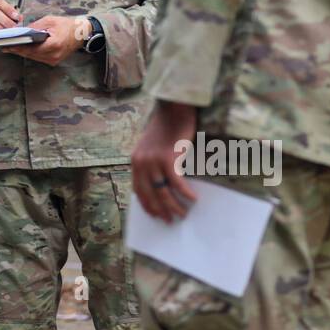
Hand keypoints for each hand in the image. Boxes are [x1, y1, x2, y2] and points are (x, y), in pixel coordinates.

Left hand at [4, 15, 81, 65]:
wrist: (81, 33)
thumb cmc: (67, 25)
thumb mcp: (50, 20)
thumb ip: (35, 26)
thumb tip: (21, 30)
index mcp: (54, 45)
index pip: (32, 49)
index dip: (18, 48)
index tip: (8, 46)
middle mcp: (54, 55)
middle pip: (31, 55)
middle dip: (18, 50)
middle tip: (6, 47)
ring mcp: (54, 60)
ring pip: (34, 57)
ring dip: (23, 53)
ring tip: (11, 47)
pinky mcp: (54, 61)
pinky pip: (39, 58)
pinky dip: (31, 53)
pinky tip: (23, 49)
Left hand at [131, 100, 198, 222]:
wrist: (173, 108)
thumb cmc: (166, 126)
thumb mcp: (151, 147)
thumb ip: (152, 164)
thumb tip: (162, 185)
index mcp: (136, 161)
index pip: (139, 190)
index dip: (147, 205)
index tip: (156, 215)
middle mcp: (141, 163)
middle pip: (150, 195)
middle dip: (161, 211)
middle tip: (171, 220)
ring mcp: (154, 161)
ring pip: (163, 192)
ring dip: (174, 206)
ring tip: (184, 214)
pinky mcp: (168, 158)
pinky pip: (177, 183)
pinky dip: (185, 193)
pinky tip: (193, 199)